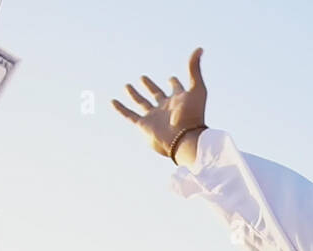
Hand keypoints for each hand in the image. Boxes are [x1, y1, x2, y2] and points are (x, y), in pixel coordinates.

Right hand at [112, 47, 207, 162]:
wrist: (185, 139)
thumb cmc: (193, 115)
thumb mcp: (196, 88)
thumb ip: (194, 69)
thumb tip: (199, 48)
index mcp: (180, 100)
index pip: (176, 88)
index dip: (174, 83)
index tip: (172, 78)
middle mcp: (166, 108)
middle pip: (157, 94)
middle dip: (150, 86)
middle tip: (143, 78)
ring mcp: (155, 116)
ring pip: (142, 103)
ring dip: (134, 94)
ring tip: (127, 85)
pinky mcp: (144, 125)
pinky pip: (129, 115)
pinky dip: (120, 108)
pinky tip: (113, 101)